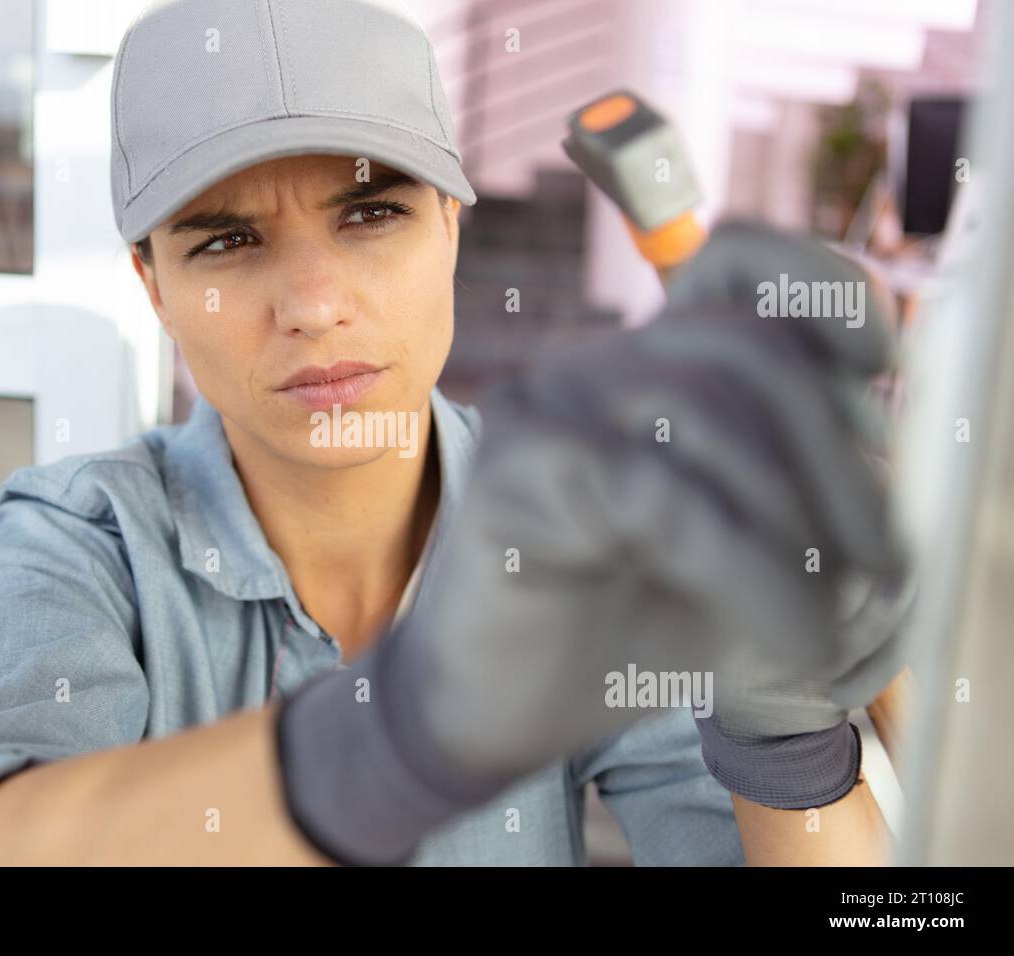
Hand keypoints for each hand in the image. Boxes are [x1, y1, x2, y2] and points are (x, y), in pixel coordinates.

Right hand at [276, 220, 905, 864]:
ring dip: (798, 534)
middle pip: (750, 349)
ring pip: (709, 415)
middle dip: (842, 466)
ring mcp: (545, 405)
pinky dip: (752, 576)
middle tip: (883, 574)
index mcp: (646, 373)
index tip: (882, 359)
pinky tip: (789, 644)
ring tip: (829, 632)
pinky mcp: (516, 466)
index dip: (817, 284)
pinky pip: (666, 497)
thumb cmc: (610, 638)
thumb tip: (900, 494)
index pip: (731, 265)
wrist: (488, 713)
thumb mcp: (738, 569)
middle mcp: (591, 367)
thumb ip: (809, 512)